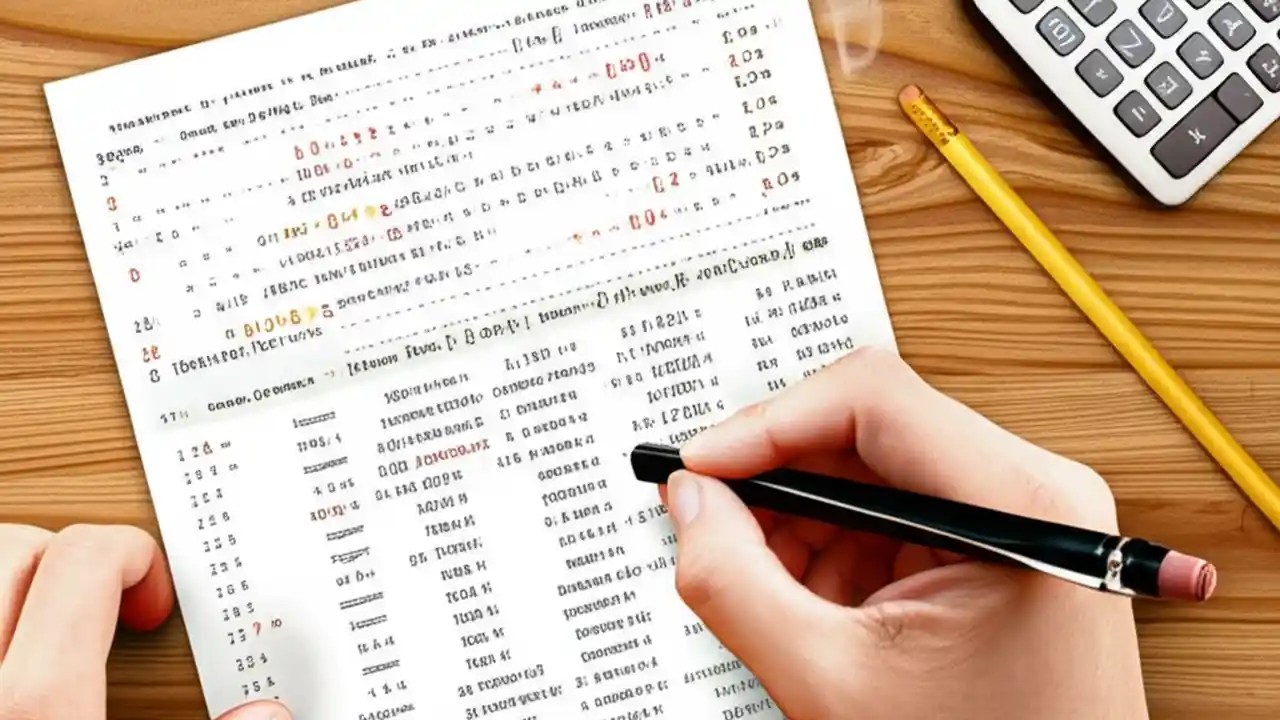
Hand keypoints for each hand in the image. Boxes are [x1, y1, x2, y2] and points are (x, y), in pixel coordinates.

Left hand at [0, 523, 290, 719]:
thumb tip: (265, 714)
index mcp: (40, 701)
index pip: (86, 558)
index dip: (134, 556)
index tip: (152, 598)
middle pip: (18, 549)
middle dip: (68, 558)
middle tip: (105, 606)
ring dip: (18, 583)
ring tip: (52, 622)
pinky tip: (14, 653)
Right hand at [662, 347, 1148, 719]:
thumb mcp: (832, 681)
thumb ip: (735, 583)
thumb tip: (689, 501)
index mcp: (1020, 506)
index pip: (873, 399)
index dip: (769, 422)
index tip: (704, 463)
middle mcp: (1030, 491)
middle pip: (866, 427)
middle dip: (777, 477)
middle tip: (711, 521)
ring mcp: (1014, 515)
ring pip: (868, 468)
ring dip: (800, 520)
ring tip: (773, 588)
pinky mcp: (990, 543)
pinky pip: (887, 510)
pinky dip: (831, 547)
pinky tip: (817, 602)